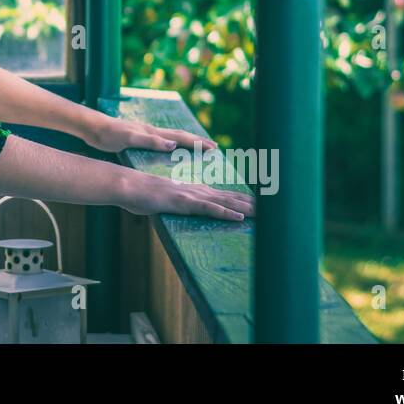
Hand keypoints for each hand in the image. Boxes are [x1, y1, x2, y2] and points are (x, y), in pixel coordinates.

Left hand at [86, 115, 216, 155]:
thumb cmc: (108, 134)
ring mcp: (146, 133)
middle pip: (180, 135)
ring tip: (199, 147)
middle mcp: (152, 131)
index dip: (197, 143)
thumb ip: (150, 141)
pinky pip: (162, 141)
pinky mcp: (139, 137)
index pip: (181, 137)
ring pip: (172, 137)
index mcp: (152, 133)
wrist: (92, 127)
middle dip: (198, 141)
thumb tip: (173, 144)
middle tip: (214, 147)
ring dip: (187, 142)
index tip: (214, 148)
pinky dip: (173, 144)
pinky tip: (172, 149)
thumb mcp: (129, 139)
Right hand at [120, 172, 255, 222]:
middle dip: (253, 203)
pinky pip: (209, 209)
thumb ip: (176, 204)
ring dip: (245, 208)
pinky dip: (225, 213)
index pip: (225, 195)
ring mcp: (192, 196)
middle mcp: (198, 190)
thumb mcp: (165, 202)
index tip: (262, 204)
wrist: (129, 186)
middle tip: (274, 208)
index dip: (244, 199)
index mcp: (195, 190)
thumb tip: (180, 209)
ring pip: (225, 202)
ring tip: (265, 214)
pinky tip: (238, 217)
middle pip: (231, 196)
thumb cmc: (143, 195)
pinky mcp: (185, 202)